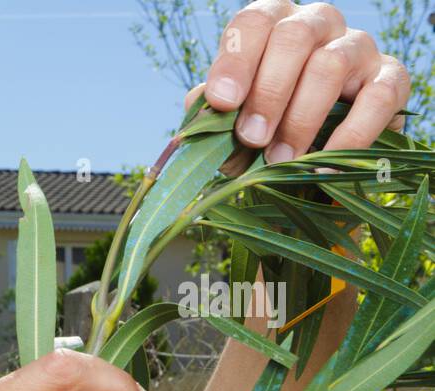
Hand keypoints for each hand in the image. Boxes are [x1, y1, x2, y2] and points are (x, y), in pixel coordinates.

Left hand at [186, 1, 410, 163]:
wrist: (318, 152)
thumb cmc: (266, 126)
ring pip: (330, 65)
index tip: (222, 103)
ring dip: (301, 118)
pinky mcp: (391, 79)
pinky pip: (377, 99)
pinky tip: (322, 167)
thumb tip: (201, 107)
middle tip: (251, 138)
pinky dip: (349, 137)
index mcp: (273, 25)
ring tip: (280, 161)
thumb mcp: (233, 117)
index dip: (235, 61)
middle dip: (268, 92)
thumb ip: (213, 111)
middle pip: (293, 37)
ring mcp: (358, 48)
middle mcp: (318, 25)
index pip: (253, 22)